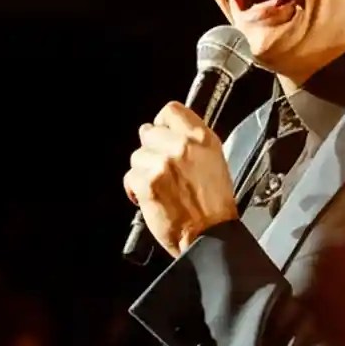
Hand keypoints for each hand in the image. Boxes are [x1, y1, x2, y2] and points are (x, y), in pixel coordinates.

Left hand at [123, 102, 238, 256]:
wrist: (209, 235)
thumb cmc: (213, 204)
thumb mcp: (214, 160)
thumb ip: (191, 140)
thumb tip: (166, 130)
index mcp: (202, 138)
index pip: (170, 110)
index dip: (163, 124)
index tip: (162, 136)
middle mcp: (181, 147)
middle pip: (148, 132)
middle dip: (151, 150)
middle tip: (162, 169)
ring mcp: (162, 163)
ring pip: (137, 156)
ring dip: (144, 171)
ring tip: (160, 187)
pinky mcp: (147, 182)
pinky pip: (130, 176)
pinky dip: (136, 188)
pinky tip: (151, 197)